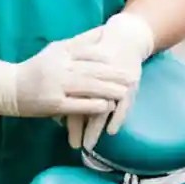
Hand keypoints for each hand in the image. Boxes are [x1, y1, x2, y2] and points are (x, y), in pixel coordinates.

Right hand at [0, 32, 136, 117]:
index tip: (124, 59)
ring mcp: (55, 86)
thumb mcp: (56, 49)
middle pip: (91, 70)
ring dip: (107, 90)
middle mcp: (58, 67)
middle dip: (113, 74)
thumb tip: (104, 29)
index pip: (88, 52)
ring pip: (86, 87)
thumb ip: (79, 41)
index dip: (108, 57)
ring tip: (125, 92)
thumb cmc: (36, 68)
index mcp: (60, 52)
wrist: (9, 88)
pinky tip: (106, 107)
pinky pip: (76, 105)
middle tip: (132, 77)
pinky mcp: (52, 104)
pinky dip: (92, 105)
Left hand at [66, 12, 154, 149]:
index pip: (68, 93)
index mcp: (80, 67)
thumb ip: (69, 82)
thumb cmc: (98, 53)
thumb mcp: (80, 61)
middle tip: (73, 145)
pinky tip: (111, 132)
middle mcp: (96, 75)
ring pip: (102, 107)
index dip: (61, 111)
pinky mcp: (129, 84)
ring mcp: (114, 80)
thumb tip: (55, 109)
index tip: (55, 128)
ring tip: (88, 145)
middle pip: (83, 103)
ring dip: (95, 128)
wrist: (125, 38)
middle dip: (77, 126)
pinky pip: (122, 104)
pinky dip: (116, 118)